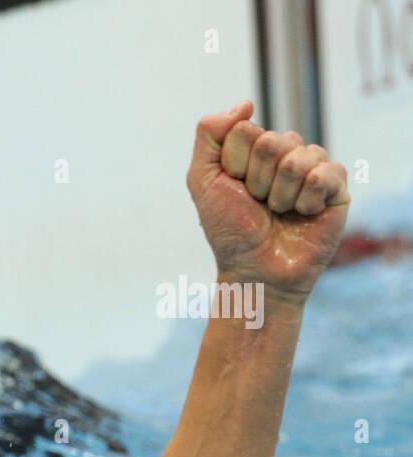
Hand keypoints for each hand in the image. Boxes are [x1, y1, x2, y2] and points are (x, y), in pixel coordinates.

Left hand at [186, 100, 348, 304]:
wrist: (254, 269)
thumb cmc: (228, 229)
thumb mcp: (202, 180)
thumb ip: (210, 134)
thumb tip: (246, 104)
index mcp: (253, 149)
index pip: (245, 130)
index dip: (234, 164)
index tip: (234, 188)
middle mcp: (284, 154)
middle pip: (273, 141)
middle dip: (257, 179)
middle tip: (257, 203)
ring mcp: (312, 169)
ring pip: (300, 157)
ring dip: (280, 193)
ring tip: (278, 211)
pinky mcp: (337, 188)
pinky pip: (325, 174)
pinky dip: (306, 200)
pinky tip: (303, 214)